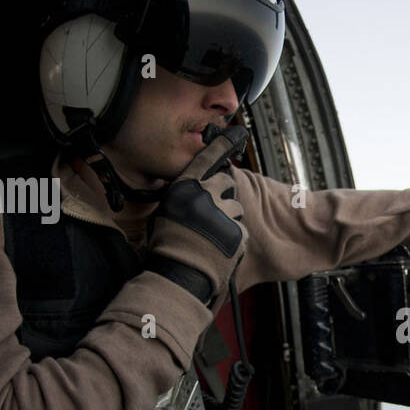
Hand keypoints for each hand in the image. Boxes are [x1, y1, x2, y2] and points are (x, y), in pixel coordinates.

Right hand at [145, 127, 247, 305]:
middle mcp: (205, 196)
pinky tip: (219, 248)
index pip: (206, 159)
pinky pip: (241, 229)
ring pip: (236, 208)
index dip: (220, 145)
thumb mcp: (168, 212)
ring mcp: (223, 214)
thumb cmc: (168, 246)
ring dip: (228, 219)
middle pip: (226, 183)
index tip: (233, 133)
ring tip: (212, 237)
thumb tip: (201, 186)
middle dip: (223, 195)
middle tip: (212, 214)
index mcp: (185, 188)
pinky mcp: (237, 232)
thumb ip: (186, 196)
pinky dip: (234, 238)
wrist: (180, 276)